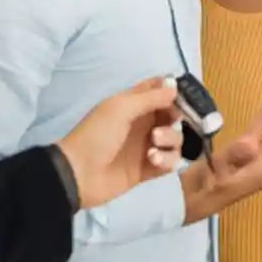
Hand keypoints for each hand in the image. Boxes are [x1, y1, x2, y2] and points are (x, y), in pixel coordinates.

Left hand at [56, 77, 182, 209]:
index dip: (173, 90)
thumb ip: (151, 97)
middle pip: (173, 114)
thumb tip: (175, 87)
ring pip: (175, 138)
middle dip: (177, 117)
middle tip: (169, 121)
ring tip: (153, 143)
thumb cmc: (97, 134)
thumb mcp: (121, 108)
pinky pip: (171, 161)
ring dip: (170, 138)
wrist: (78, 174)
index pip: (159, 90)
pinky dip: (167, 159)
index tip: (182, 96)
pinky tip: (152, 159)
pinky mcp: (149, 169)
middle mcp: (143, 123)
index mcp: (133, 104)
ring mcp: (147, 146)